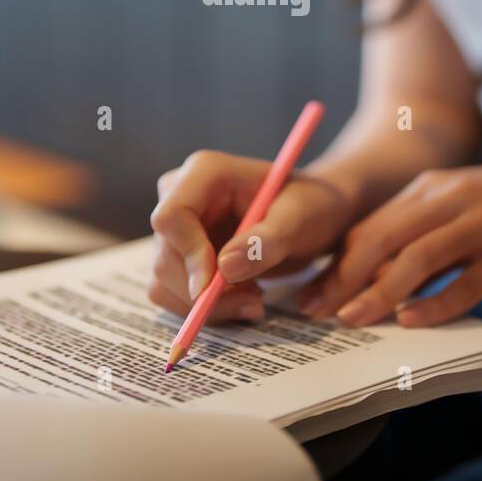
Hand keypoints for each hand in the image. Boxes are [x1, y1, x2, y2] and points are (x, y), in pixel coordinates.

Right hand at [147, 151, 361, 321]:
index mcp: (204, 173)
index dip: (187, 256)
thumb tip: (225, 268)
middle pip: (165, 256)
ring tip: (255, 300)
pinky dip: (207, 307)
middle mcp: (181, 196)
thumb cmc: (311, 206)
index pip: (171, 217)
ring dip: (207, 305)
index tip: (214, 290)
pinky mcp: (182, 254)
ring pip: (165, 281)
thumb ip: (267, 241)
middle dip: (202, 293)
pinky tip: (244, 297)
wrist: (316, 214)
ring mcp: (179, 227)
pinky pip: (175, 292)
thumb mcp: (300, 219)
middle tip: (254, 305)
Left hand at [296, 161, 481, 327]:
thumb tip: (363, 278)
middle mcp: (448, 200)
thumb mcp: (453, 208)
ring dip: (380, 291)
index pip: (369, 227)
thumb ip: (413, 235)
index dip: (335, 262)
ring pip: (419, 258)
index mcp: (428, 190)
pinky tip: (411, 321)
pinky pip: (468, 281)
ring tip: (351, 319)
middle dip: (344, 277)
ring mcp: (481, 223)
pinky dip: (437, 303)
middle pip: (384, 238)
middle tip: (317, 311)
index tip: (309, 293)